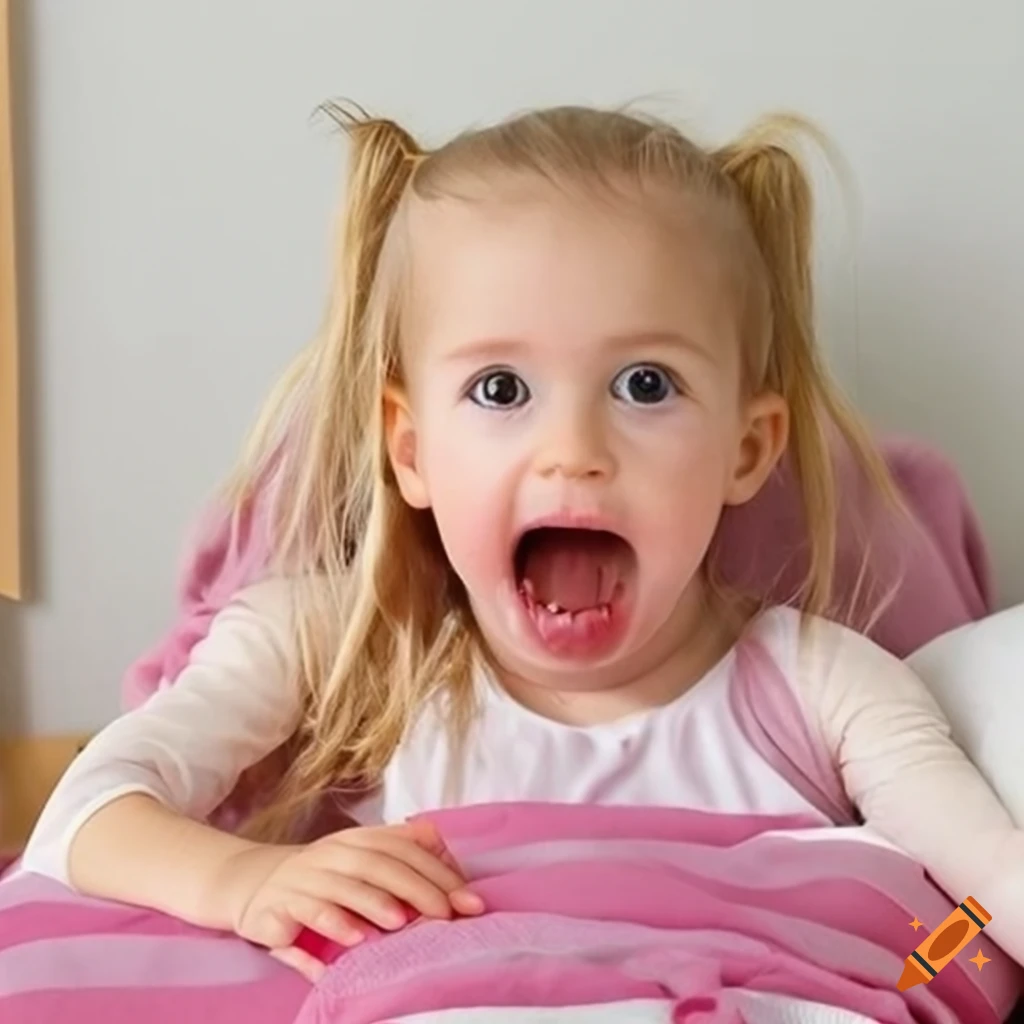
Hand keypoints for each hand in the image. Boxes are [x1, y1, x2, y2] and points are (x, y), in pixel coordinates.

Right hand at [221, 821, 482, 980]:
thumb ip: (404, 859)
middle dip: (415, 887)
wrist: (254, 884)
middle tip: (444, 913)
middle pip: (377, 863)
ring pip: (341, 886)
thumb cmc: (324, 879)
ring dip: (371, 903)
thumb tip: (454, 864)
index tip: (467, 899)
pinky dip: (330, 924)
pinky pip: (305, 914)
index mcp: (358, 840)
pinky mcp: (277, 906)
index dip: (437, 870)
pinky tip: (352, 939)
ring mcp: (304, 878)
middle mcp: (332, 854)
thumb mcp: (363, 861)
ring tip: (399, 922)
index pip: (404, 847)